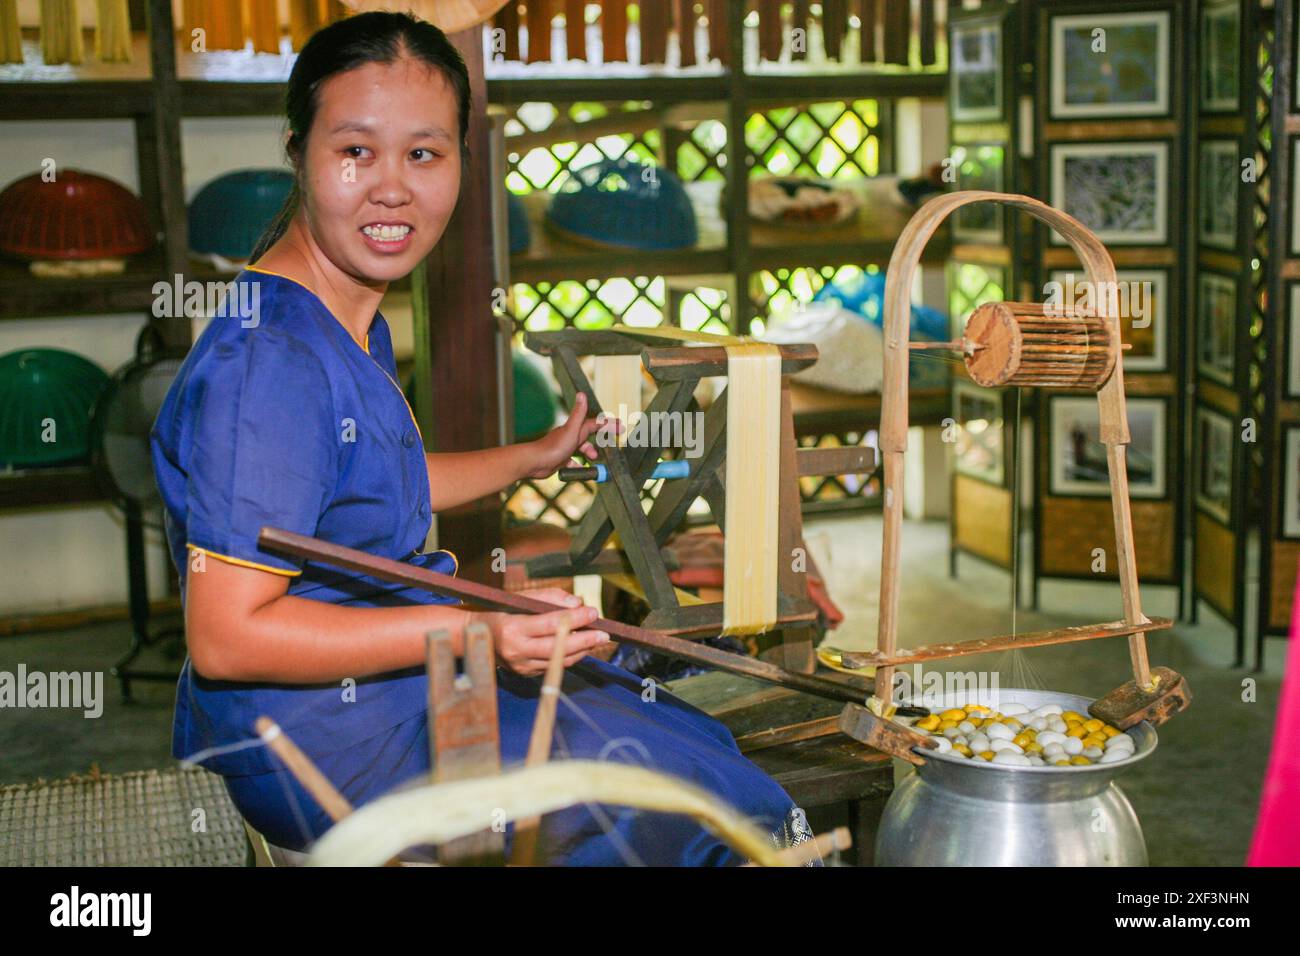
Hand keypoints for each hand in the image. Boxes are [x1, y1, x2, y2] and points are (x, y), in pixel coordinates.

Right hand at [474, 587, 610, 676]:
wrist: (476, 636)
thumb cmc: (502, 611)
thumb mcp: (520, 598)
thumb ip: (549, 598)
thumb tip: (576, 603)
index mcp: (513, 628)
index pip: (550, 624)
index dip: (575, 619)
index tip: (593, 612)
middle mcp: (516, 650)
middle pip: (558, 648)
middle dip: (585, 640)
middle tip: (603, 633)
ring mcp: (521, 666)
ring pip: (558, 661)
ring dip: (581, 650)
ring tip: (596, 639)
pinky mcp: (525, 674)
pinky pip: (553, 666)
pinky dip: (568, 656)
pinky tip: (580, 647)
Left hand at [523, 392, 620, 478]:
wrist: (535, 462)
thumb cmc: (553, 447)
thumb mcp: (571, 430)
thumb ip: (578, 413)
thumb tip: (582, 394)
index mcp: (575, 429)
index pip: (595, 424)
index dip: (608, 424)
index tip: (620, 427)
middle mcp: (570, 436)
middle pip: (589, 436)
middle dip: (600, 439)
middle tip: (612, 443)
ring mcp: (565, 448)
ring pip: (581, 449)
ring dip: (590, 452)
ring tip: (595, 458)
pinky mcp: (560, 460)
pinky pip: (572, 462)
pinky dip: (578, 465)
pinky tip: (582, 469)